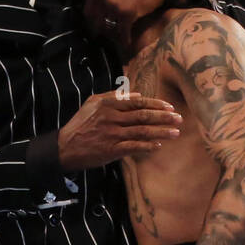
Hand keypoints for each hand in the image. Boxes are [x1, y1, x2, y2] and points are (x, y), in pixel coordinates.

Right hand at [58, 91, 180, 171]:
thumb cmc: (80, 124)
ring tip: (175, 133)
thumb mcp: (93, 104)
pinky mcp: (111, 150)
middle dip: (164, 117)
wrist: (65, 147)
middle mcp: (112, 118)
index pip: (138, 102)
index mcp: (109, 104)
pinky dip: (147, 146)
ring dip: (161, 132)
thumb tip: (137, 94)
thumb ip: (114, 97)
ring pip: (142, 131)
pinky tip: (158, 146)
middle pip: (144, 116)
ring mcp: (113, 134)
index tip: (170, 107)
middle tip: (179, 119)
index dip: (156, 105)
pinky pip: (134, 147)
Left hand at [83, 0, 166, 54]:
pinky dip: (125, 40)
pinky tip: (127, 43)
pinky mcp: (126, 13)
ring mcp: (113, 5)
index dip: (91, 24)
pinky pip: (122, 33)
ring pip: (108, 29)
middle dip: (102, 33)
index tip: (95, 31)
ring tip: (118, 39)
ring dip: (114, 37)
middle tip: (107, 38)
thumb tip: (97, 17)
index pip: (87, 12)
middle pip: (95, 23)